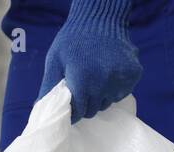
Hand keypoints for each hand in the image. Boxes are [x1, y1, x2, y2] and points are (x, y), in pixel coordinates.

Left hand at [38, 0, 141, 122]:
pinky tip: (109, 73)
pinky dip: (116, 87)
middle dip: (86, 103)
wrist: (100, 18)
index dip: (74, 110)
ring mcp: (120, 79)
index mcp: (82, 82)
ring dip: (101, 96)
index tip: (72, 102)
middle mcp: (103, 84)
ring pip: (108, 102)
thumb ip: (48, 87)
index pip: (79, 112)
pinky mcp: (133, 74)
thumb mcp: (54, 61)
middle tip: (83, 88)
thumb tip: (41, 108)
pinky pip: (122, 92)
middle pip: (94, 109)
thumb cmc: (72, 40)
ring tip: (95, 79)